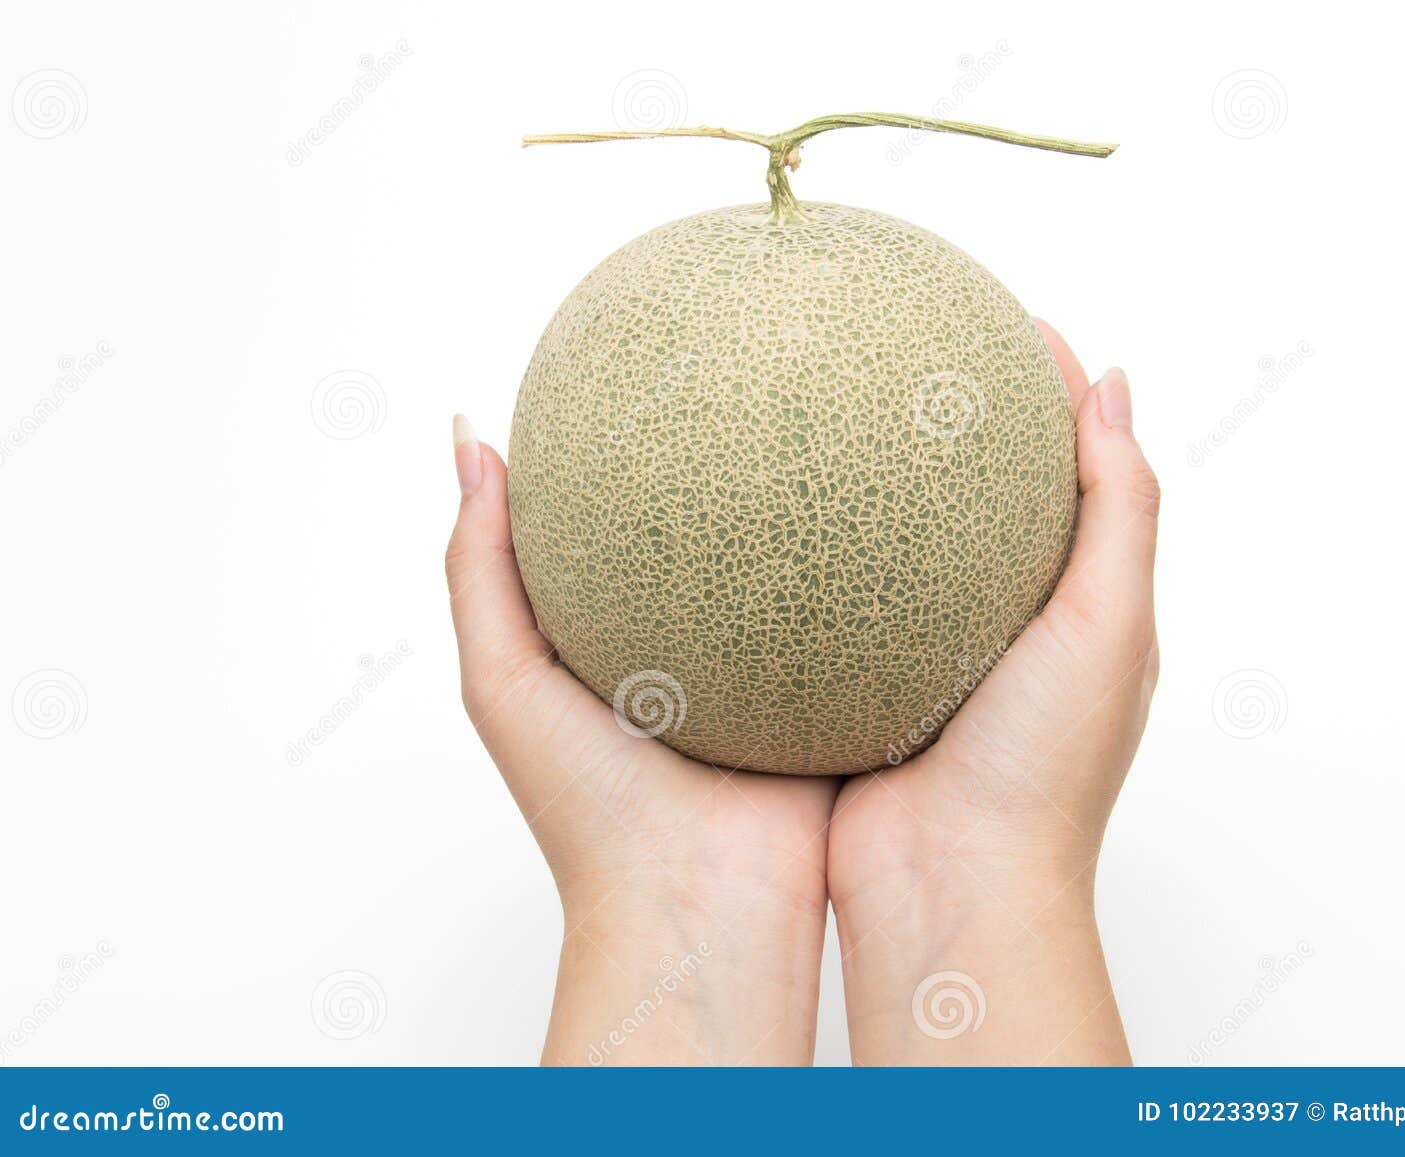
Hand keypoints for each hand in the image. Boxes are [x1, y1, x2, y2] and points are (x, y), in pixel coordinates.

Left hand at [445, 416, 838, 1064]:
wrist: (700, 906)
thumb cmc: (592, 811)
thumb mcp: (506, 679)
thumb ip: (480, 567)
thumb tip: (471, 438)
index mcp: (626, 636)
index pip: (629, 521)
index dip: (637, 451)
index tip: (653, 374)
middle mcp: (704, 643)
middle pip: (725, 533)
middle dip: (747, 460)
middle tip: (765, 364)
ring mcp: (777, 666)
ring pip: (800, 566)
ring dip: (819, 505)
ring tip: (846, 410)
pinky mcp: (839, 690)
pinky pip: (858, 615)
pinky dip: (871, 568)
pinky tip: (898, 503)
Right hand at [826, 321, 1159, 1063]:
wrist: (949, 892)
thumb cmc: (1042, 776)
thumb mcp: (1105, 625)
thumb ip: (1118, 506)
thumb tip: (1112, 384)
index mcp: (1076, 606)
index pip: (1071, 469)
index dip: (1046, 390)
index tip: (1007, 319)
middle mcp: (1006, 626)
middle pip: (980, 500)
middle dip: (950, 424)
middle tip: (904, 348)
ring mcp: (929, 657)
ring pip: (900, 546)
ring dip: (872, 483)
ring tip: (826, 407)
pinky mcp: (860, 682)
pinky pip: (833, 596)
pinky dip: (812, 550)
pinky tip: (764, 511)